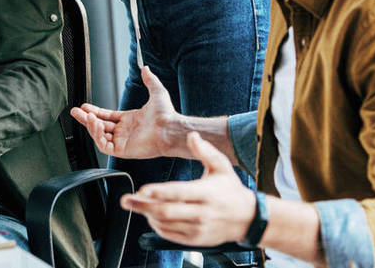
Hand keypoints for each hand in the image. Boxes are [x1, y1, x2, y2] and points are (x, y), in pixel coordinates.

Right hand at [70, 65, 182, 159]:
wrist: (170, 128)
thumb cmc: (166, 114)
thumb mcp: (156, 92)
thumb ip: (149, 80)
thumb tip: (145, 68)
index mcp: (130, 120)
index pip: (107, 116)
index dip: (96, 111)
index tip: (84, 105)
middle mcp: (125, 132)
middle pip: (100, 126)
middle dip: (86, 119)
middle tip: (75, 111)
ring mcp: (123, 142)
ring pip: (100, 136)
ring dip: (90, 125)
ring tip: (84, 115)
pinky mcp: (123, 150)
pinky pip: (105, 145)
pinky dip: (97, 135)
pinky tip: (95, 123)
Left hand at [119, 132, 256, 246]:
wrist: (248, 218)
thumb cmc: (231, 189)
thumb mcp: (222, 166)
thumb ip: (204, 150)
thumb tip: (191, 135)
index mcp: (207, 193)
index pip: (179, 193)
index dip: (159, 192)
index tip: (143, 189)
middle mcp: (202, 213)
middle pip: (167, 212)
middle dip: (143, 206)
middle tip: (126, 200)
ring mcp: (198, 229)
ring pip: (166, 224)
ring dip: (147, 215)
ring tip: (136, 204)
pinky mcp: (196, 240)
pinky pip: (170, 235)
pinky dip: (157, 226)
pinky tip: (150, 215)